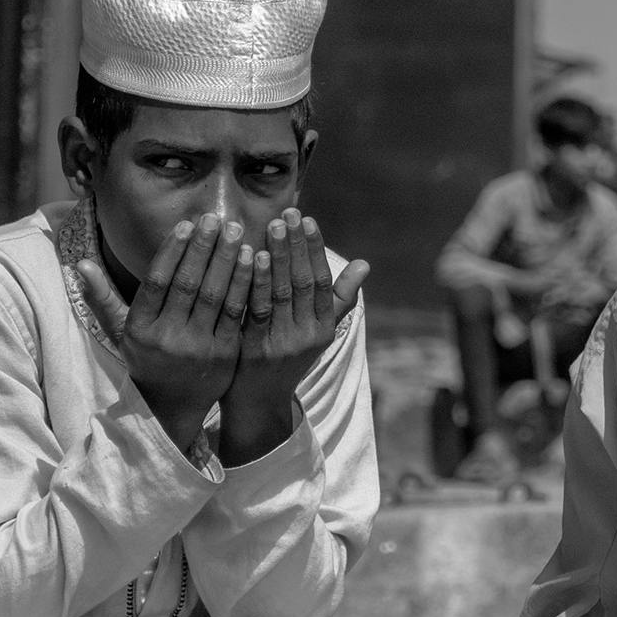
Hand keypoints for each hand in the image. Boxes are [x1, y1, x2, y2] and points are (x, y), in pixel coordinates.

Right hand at [77, 214, 258, 454]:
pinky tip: (253, 260)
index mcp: (141, 330)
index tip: (186, 224)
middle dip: (204, 248)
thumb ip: (103, 297)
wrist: (174, 408)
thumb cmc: (147, 360)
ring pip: (215, 296)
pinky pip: (237, 313)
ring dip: (227, 260)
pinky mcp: (226, 355)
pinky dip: (244, 285)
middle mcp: (169, 338)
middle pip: (189, 284)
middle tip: (216, 218)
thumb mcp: (120, 333)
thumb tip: (81, 264)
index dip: (172, 251)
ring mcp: (199, 348)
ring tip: (236, 231)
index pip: (157, 282)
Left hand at [221, 210, 368, 461]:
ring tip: (273, 226)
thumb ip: (338, 298)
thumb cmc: (286, 358)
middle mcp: (306, 335)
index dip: (316, 250)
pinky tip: (252, 256)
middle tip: (288, 213)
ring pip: (282, 292)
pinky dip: (256, 281)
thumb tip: (364, 264)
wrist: (258, 402)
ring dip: (278, 256)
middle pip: (303, 283)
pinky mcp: (256, 349)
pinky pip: (257, 309)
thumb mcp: (318, 332)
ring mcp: (281, 343)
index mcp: (323, 328)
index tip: (308, 220)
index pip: (322, 282)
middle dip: (297, 245)